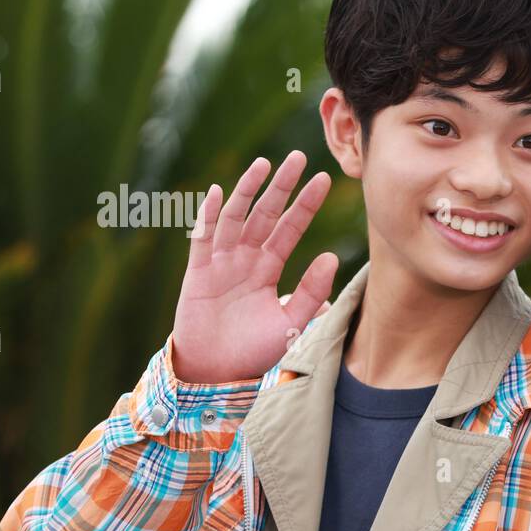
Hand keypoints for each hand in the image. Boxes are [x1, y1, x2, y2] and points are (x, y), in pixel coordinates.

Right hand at [172, 152, 337, 383]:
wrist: (217, 373)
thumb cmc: (255, 351)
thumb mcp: (291, 323)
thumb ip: (311, 293)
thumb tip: (332, 257)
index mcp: (268, 268)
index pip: (290, 229)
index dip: (305, 205)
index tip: (323, 180)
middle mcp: (245, 259)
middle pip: (265, 214)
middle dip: (281, 186)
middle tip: (298, 157)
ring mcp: (221, 262)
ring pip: (235, 218)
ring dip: (247, 191)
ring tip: (264, 165)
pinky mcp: (198, 273)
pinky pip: (203, 239)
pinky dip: (209, 217)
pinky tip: (217, 193)